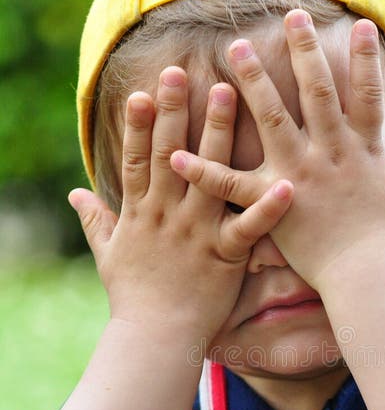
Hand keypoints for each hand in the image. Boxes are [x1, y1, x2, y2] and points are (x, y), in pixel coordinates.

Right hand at [69, 68, 292, 343]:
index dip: (139, 125)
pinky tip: (286, 184)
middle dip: (177, 111)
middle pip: (171, 154)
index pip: (137, 160)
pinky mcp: (225, 256)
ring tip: (230, 93)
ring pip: (209, 175)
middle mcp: (167, 215)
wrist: (155, 338)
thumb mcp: (107, 254)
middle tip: (185, 71)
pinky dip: (267, 208)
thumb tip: (74, 193)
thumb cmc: (133, 299)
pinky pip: (248, 228)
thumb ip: (95, 219)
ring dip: (219, 133)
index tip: (145, 91)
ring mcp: (196, 232)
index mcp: (141, 213)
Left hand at [169, 11, 384, 292]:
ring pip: (272, 118)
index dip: (366, 59)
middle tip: (291, 16)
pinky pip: (229, 185)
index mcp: (362, 150)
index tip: (363, 25)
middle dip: (304, 51)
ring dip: (253, 81)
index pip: (366, 95)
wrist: (368, 276)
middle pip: (315, 92)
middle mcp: (328, 153)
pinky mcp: (270, 202)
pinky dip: (202, 170)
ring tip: (235, 48)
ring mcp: (297, 174)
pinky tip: (174, 152)